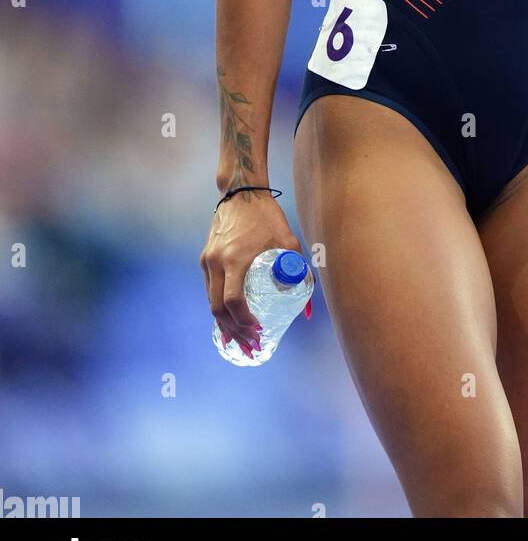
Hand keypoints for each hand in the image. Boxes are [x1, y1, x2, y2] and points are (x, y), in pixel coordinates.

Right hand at [200, 189, 306, 359]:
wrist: (240, 192)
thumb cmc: (267, 216)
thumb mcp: (288, 241)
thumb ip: (300, 271)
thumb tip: (309, 309)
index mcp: (235, 259)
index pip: (234, 301)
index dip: (245, 321)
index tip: (259, 332)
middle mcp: (217, 263)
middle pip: (218, 310)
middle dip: (233, 333)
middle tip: (249, 348)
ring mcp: (208, 261)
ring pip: (211, 302)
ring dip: (224, 324)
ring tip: (239, 341)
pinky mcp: (205, 258)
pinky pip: (210, 290)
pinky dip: (219, 307)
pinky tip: (229, 318)